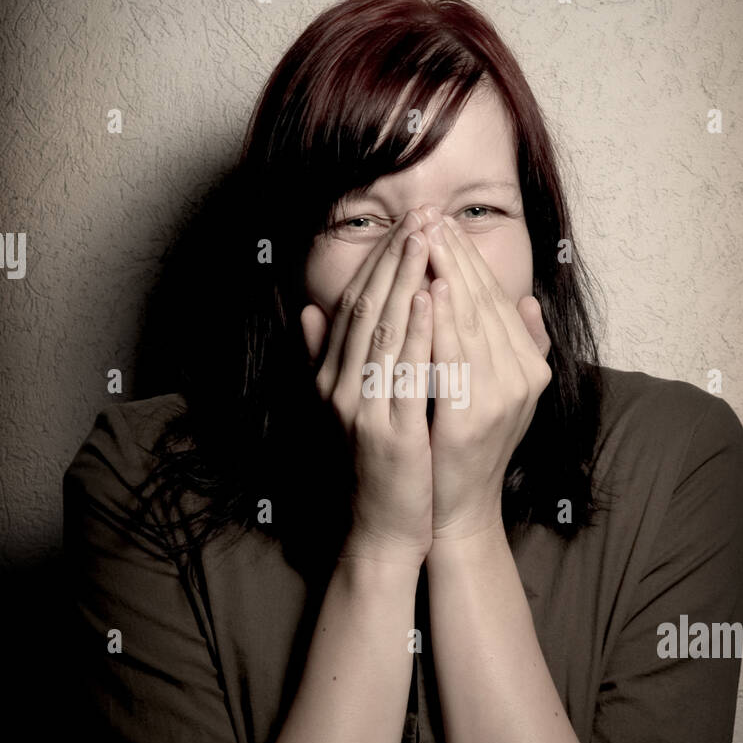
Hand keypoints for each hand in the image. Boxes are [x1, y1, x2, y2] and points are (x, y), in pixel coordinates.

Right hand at [300, 210, 434, 567]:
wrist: (380, 529)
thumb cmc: (375, 466)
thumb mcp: (345, 407)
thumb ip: (328, 360)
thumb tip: (311, 311)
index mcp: (330, 378)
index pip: (354, 306)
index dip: (379, 261)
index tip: (404, 224)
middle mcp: (338, 388)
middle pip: (366, 309)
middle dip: (394, 257)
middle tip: (419, 213)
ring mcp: (361, 411)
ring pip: (383, 332)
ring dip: (406, 281)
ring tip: (426, 238)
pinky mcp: (387, 434)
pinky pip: (405, 375)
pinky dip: (417, 333)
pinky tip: (431, 299)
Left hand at [420, 210, 551, 542]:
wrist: (453, 508)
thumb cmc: (464, 448)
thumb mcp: (496, 392)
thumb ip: (519, 348)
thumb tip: (529, 302)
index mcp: (528, 365)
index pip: (495, 298)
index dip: (468, 258)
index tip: (440, 224)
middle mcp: (523, 376)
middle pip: (484, 301)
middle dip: (454, 255)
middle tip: (428, 215)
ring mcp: (501, 396)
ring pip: (471, 320)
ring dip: (447, 274)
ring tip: (425, 237)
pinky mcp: (473, 415)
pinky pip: (454, 356)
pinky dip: (441, 320)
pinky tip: (426, 290)